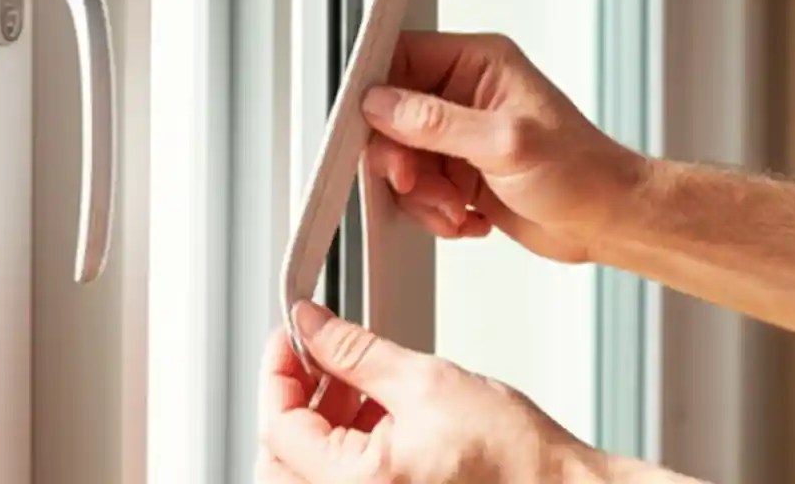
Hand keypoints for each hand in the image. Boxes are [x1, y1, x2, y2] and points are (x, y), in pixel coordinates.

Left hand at [256, 302, 604, 483]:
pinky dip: (345, 444)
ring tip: (357, 380)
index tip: (289, 337)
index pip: (279, 426)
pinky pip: (339, 482)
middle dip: (296, 399)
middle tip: (318, 357)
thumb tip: (311, 326)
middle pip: (282, 455)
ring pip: (307, 469)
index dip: (278, 371)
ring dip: (320, 419)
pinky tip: (374, 411)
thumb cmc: (517, 461)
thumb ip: (355, 351)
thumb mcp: (426, 381)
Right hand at [362, 32, 645, 262]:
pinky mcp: (459, 173)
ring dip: (421, 194)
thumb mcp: (505, 141)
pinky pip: (418, 190)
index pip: (402, 57)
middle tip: (415, 181)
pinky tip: (467, 217)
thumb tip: (382, 104)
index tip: (370, 127)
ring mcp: (460, 136)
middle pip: (392, 116)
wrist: (608, 222)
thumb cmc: (582, 172)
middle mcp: (464, 95)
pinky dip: (434, 212)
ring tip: (456, 207)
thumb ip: (436, 123)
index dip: (379, 92)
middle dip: (401, 159)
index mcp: (478, 64)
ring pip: (402, 160)